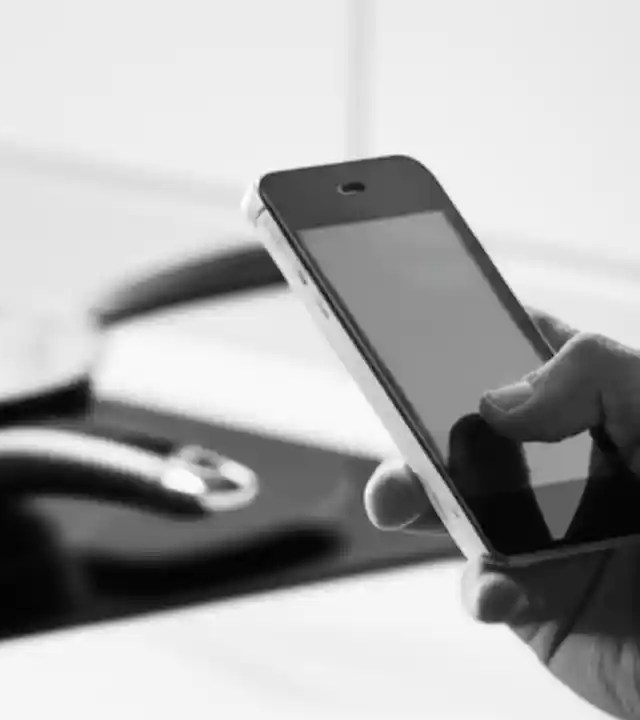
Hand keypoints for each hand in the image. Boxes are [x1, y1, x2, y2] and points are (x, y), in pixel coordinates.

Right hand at [365, 310, 639, 718]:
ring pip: (456, 504)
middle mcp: (575, 467)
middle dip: (416, 420)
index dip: (472, 328)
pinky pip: (485, 586)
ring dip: (416, 498)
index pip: (531, 350)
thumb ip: (596, 377)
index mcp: (609, 409)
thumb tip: (499, 397)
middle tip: (393, 418)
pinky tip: (496, 589)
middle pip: (470, 426)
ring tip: (398, 501)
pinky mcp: (541, 601)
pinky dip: (477, 588)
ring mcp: (552, 534)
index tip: (415, 317)